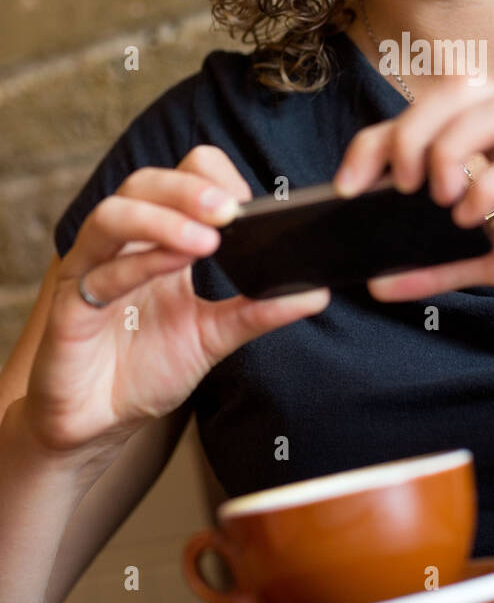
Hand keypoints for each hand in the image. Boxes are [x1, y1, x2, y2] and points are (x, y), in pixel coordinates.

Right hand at [26, 147, 330, 453]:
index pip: (180, 178)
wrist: (97, 424)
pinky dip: (135, 264)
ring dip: (161, 219)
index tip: (247, 205)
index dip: (212, 180)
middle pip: (145, 183)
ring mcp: (91, 271)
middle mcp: (122, 245)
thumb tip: (316, 292)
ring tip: (205, 238)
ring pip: (113, 216)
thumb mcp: (214, 337)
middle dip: (189, 189)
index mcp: (158, 241)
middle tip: (230, 211)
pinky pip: (97, 274)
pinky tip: (171, 266)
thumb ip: (258, 311)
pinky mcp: (69, 308)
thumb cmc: (146, 371)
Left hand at [333, 78, 493, 317]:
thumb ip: (446, 265)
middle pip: (463, 88)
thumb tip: (384, 282)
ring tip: (435, 197)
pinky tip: (474, 220)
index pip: (441, 105)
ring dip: (450, 146)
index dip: (385, 133)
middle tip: (393, 184)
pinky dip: (490, 186)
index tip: (349, 181)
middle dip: (410, 128)